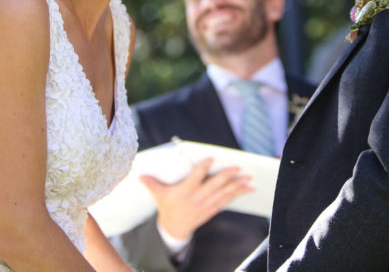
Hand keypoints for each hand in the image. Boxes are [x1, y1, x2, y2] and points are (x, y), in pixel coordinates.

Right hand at [139, 158, 253, 241]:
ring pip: (225, 193)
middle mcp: (197, 198)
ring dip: (238, 185)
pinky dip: (238, 194)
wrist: (174, 228)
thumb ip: (151, 183)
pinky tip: (248, 188)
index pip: (195, 177)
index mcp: (185, 191)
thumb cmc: (167, 206)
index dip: (203, 167)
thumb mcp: (158, 195)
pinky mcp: (213, 209)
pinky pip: (227, 200)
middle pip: (215, 185)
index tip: (212, 159)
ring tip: (249, 178)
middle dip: (228, 176)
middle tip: (239, 167)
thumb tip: (139, 176)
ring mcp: (207, 205)